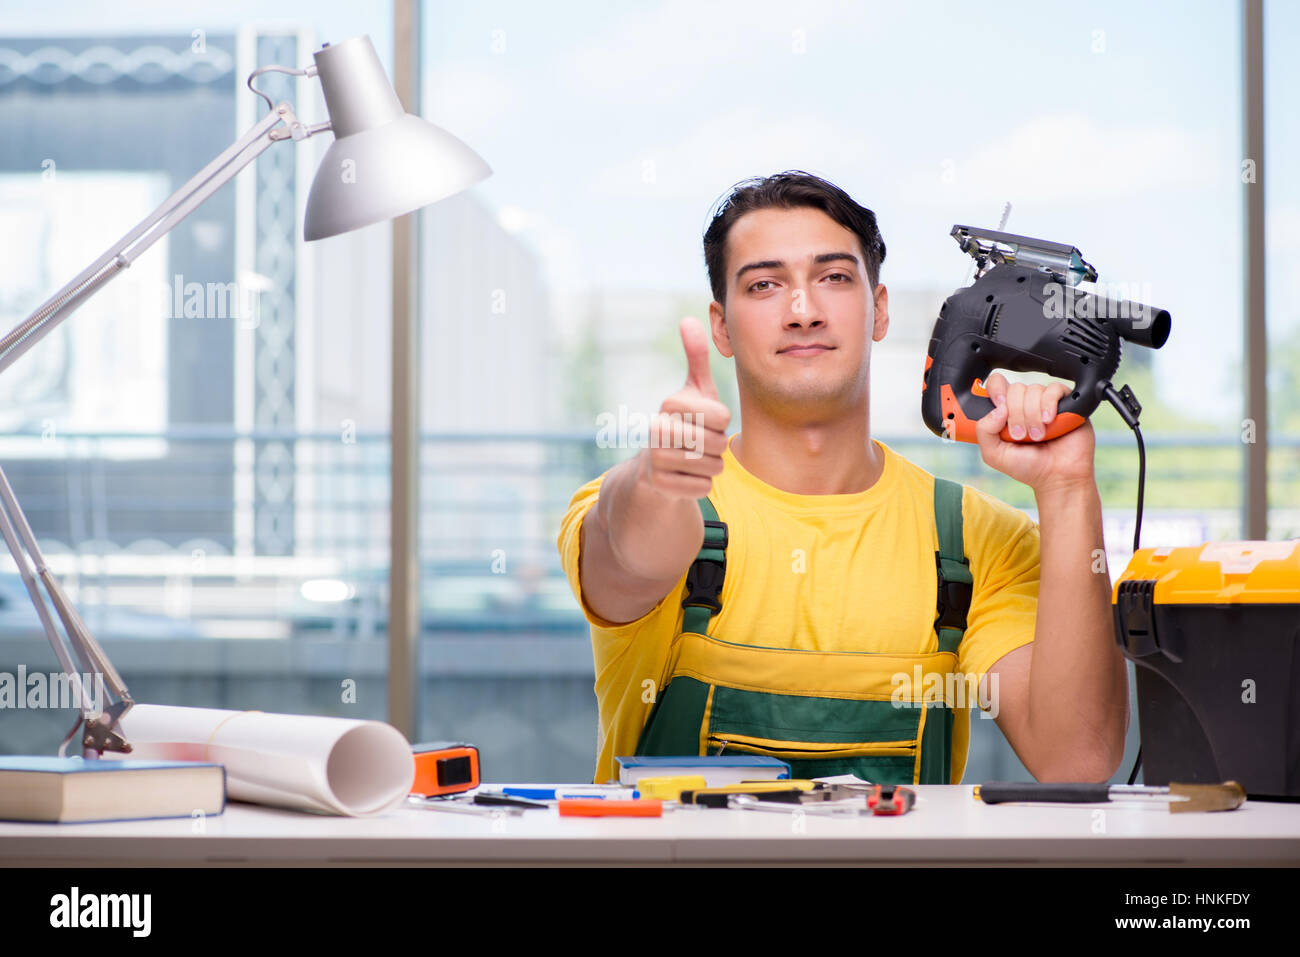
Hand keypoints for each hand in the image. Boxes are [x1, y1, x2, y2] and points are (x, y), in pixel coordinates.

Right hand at [635, 317, 731, 499]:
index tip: (706, 420)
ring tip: (694, 458)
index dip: (722, 421)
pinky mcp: (660, 485)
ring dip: (712, 466)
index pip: (722, 416)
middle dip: (718, 446)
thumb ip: (696, 356)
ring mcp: (656, 459)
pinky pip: (702, 488)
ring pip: (712, 467)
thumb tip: (688, 319)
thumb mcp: (695, 390)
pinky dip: (702, 485)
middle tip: (701, 441)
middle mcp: (657, 429)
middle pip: (718, 443)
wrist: (660, 463)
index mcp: (670, 403)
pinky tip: (686, 476)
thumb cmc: (687, 421)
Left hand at [975, 372, 1095, 493]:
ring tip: (1037, 436)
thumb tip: (997, 409)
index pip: (997, 384)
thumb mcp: (994, 453)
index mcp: (1007, 411)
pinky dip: (1048, 405)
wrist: (1057, 477)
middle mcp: (1026, 403)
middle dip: (1016, 414)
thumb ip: (984, 430)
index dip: (996, 390)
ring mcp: (1046, 402)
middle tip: (1020, 435)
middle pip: (1015, 389)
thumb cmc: (1028, 466)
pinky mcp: (1067, 403)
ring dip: (1032, 415)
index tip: (1000, 408)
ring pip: (1034, 390)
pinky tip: (1049, 422)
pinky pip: (1055, 390)